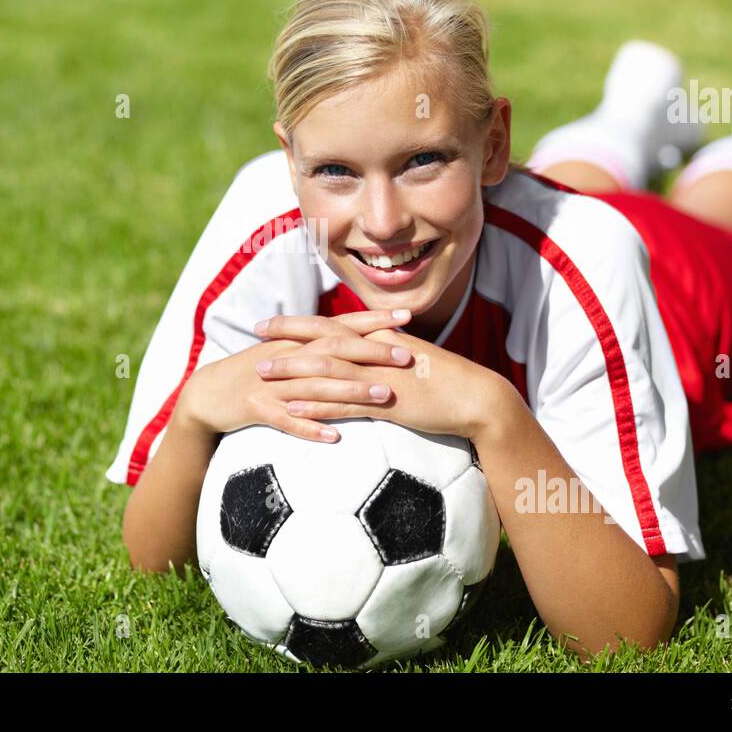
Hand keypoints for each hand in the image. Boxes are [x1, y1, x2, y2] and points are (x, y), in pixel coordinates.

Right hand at [183, 309, 416, 442]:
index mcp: (296, 343)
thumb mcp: (287, 356)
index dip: (373, 319)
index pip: (340, 325)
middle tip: (407, 356)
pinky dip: (309, 427)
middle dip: (372, 352)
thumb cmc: (255, 375)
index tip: (407, 316)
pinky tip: (334, 438)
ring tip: (385, 396)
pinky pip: (285, 420)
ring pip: (316, 385)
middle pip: (334, 350)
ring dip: (351, 390)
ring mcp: (271, 383)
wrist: (207, 393)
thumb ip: (320, 351)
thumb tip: (362, 346)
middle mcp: (287, 357)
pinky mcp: (254, 408)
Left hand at [253, 320, 502, 440]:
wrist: (477, 397)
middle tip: (254, 335)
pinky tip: (294, 408)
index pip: (330, 325)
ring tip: (262, 374)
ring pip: (327, 370)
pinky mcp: (387, 402)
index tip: (269, 323)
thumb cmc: (447, 383)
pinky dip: (317, 405)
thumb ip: (383, 356)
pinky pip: (345, 403)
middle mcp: (376, 351)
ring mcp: (380, 376)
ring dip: (292, 371)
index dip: (297, 323)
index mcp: (379, 338)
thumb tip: (360, 357)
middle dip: (285, 337)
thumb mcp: (410, 361)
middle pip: (322, 339)